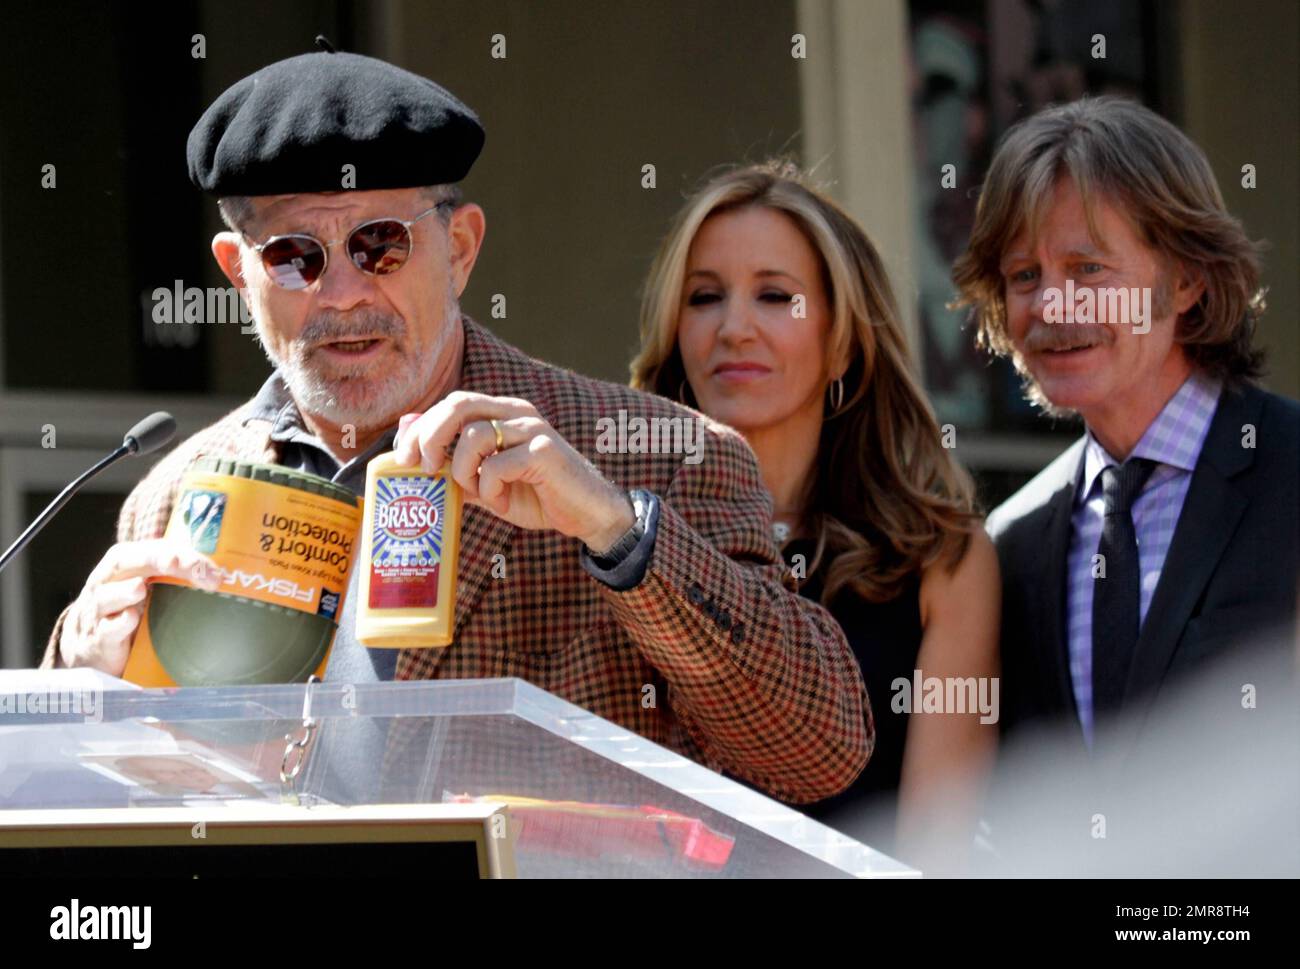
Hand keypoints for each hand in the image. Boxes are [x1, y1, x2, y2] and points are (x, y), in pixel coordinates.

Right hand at [59, 539, 220, 674]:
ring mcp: (98, 611)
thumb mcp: (150, 588)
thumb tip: (219, 573)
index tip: (203, 565)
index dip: (175, 552)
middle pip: (124, 563)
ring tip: (140, 588)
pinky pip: (106, 629)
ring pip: (106, 596)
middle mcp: (106, 582)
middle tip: (176, 563)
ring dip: (124, 591)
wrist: (94, 648)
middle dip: (152, 560)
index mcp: (123, 565)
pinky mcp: (98, 639)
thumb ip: (176, 575)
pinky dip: (117, 623)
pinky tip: (130, 619)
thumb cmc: (128, 610)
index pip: (148, 549)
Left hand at [392, 391, 634, 550]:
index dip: (421, 426)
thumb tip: (414, 461)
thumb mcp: (489, 483)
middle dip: (429, 437)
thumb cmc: (538, 497)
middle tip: (421, 468)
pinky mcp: (544, 452)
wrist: (587, 514)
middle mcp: (517, 413)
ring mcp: (532, 429)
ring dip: (463, 473)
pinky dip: (490, 489)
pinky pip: (496, 466)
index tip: (402, 456)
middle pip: (458, 405)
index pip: (453, 404)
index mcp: (503, 413)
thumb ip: (458, 468)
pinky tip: (502, 502)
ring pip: (472, 436)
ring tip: (480, 494)